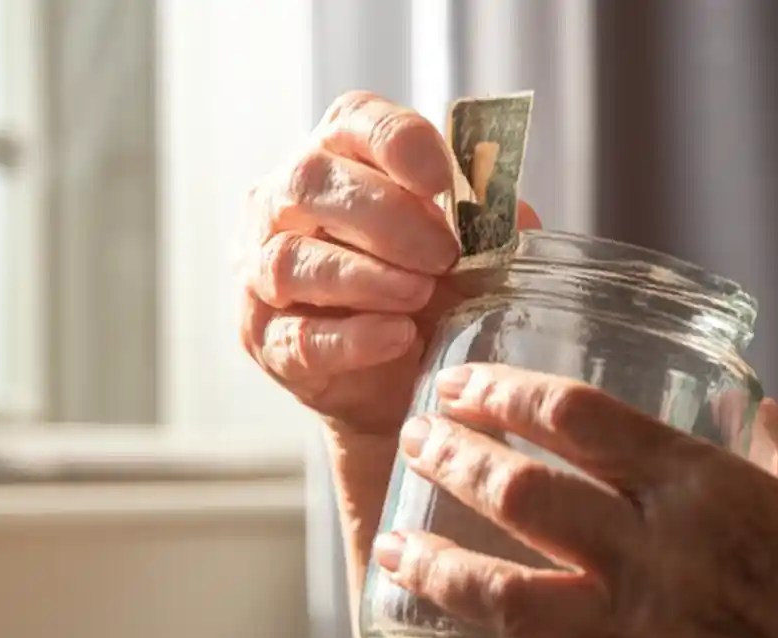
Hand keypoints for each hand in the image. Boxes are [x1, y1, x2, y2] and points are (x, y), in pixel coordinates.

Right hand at [237, 91, 539, 437]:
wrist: (398, 376)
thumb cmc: (426, 287)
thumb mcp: (467, 247)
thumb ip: (489, 224)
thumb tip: (515, 216)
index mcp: (338, 156)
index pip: (355, 120)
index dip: (398, 143)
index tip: (443, 181)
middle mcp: (283, 202)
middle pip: (312, 182)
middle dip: (385, 217)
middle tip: (442, 255)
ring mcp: (262, 271)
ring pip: (293, 260)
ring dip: (365, 277)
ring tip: (420, 295)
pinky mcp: (266, 339)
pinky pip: (299, 336)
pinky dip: (353, 338)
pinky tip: (397, 336)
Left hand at [370, 364, 777, 637]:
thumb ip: (774, 438)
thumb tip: (738, 388)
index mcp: (707, 492)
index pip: (577, 420)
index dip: (506, 392)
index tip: (464, 382)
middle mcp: (658, 561)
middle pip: (522, 494)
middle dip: (452, 459)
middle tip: (415, 440)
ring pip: (501, 595)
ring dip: (431, 564)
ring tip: (387, 545)